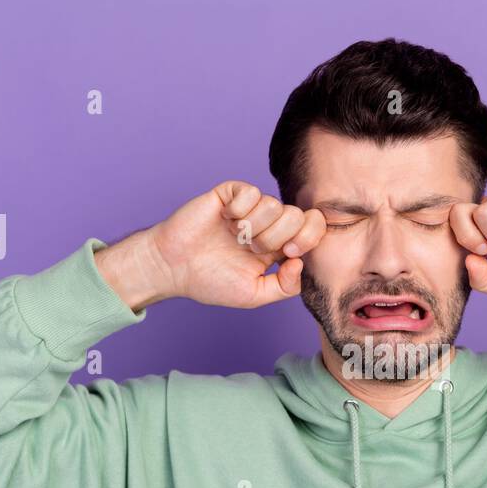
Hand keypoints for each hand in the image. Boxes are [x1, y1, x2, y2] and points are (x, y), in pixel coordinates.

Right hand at [97, 181, 326, 309]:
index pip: (312, 229)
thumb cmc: (210, 281)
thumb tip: (300, 263)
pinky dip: (239, 211)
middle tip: (255, 250)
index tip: (287, 254)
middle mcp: (267, 224)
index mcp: (278, 246)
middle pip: (297, 215)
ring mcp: (249, 208)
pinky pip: (251, 192)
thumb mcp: (253, 295)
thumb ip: (284, 287)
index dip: (309, 238)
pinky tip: (225, 221)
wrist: (173, 267)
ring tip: (236, 238)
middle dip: (278, 237)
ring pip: (275, 204)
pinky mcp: (231, 195)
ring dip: (255, 227)